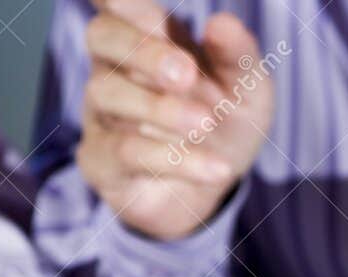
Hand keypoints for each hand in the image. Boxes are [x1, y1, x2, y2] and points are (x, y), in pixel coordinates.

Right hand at [77, 0, 273, 240]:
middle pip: (103, 37)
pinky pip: (125, 153)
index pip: (119, 3)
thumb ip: (238, 56)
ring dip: (159, 108)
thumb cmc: (224, 120)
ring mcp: (102, 113)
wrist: (216, 187)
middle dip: (143, 51)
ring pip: (108, 94)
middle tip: (185, 74)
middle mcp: (116, 67)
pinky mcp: (101, 160)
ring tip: (205, 123)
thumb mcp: (247, 90)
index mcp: (149, 36)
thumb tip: (222, 23)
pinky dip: (175, 160)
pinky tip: (216, 169)